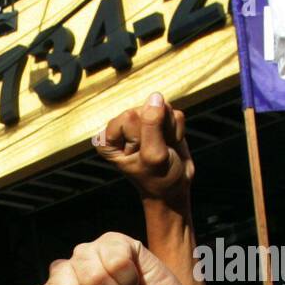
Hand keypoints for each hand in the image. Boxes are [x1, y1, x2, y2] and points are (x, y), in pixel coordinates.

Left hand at [94, 93, 193, 208]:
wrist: (174, 189)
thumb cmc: (158, 179)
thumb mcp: (153, 155)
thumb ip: (152, 125)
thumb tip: (156, 96)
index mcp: (108, 139)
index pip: (129, 117)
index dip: (142, 136)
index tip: (142, 154)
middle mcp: (121, 128)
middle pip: (145, 109)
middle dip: (157, 131)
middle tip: (156, 152)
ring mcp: (141, 123)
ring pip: (162, 108)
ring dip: (169, 131)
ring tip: (164, 148)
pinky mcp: (160, 121)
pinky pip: (175, 113)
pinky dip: (177, 131)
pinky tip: (170, 144)